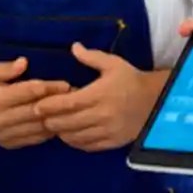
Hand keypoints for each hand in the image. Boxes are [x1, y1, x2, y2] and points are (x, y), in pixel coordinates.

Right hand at [0, 57, 71, 149]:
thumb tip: (24, 62)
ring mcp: (5, 135)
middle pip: (35, 111)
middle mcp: (0, 120)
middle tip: (77, 96)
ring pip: (38, 128)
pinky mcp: (10, 144)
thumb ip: (7, 69)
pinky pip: (35, 139)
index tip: (66, 84)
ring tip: (73, 110)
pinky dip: (49, 131)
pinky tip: (60, 122)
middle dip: (57, 104)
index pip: (27, 93)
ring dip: (56, 119)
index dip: (48, 88)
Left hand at [32, 43, 164, 152]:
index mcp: (99, 94)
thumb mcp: (113, 64)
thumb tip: (74, 47)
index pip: (67, 103)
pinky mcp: (112, 142)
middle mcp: (102, 114)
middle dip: (50, 121)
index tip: (37, 105)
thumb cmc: (131, 79)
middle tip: (40, 117)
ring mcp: (107, 131)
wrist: (156, 101)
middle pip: (66, 123)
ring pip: (74, 137)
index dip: (49, 106)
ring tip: (53, 125)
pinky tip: (70, 135)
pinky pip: (87, 146)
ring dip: (60, 132)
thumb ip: (91, 57)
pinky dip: (74, 142)